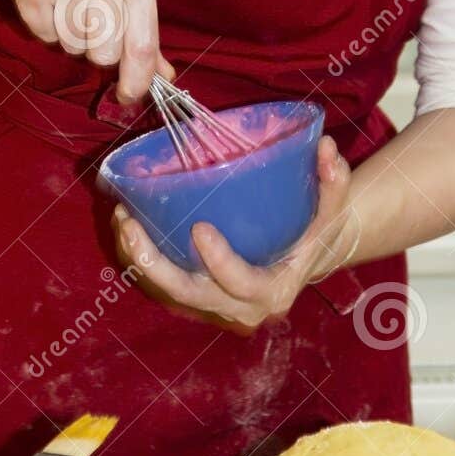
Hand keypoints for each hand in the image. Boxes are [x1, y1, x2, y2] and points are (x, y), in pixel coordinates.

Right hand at [0, 0, 169, 100]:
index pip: (143, 44)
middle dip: (95, 50)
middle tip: (86, 19)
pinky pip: (46, 36)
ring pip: (74, 48)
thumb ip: (142, 27)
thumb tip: (164, 75)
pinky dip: (44, 26)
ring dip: (68, 35)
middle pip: (106, 54)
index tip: (129, 95)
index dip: (137, 79)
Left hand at [112, 136, 361, 330]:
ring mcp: (215, 307)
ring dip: (138, 259)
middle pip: (190, 294)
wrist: (304, 261)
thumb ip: (333, 182)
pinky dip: (140, 259)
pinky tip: (126, 226)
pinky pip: (162, 285)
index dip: (220, 261)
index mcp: (274, 291)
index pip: (242, 283)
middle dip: (154, 265)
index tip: (199, 227)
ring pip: (168, 292)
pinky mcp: (198, 298)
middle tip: (131, 223)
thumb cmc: (314, 232)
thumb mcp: (330, 211)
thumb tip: (328, 147)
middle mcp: (240, 308)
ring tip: (121, 218)